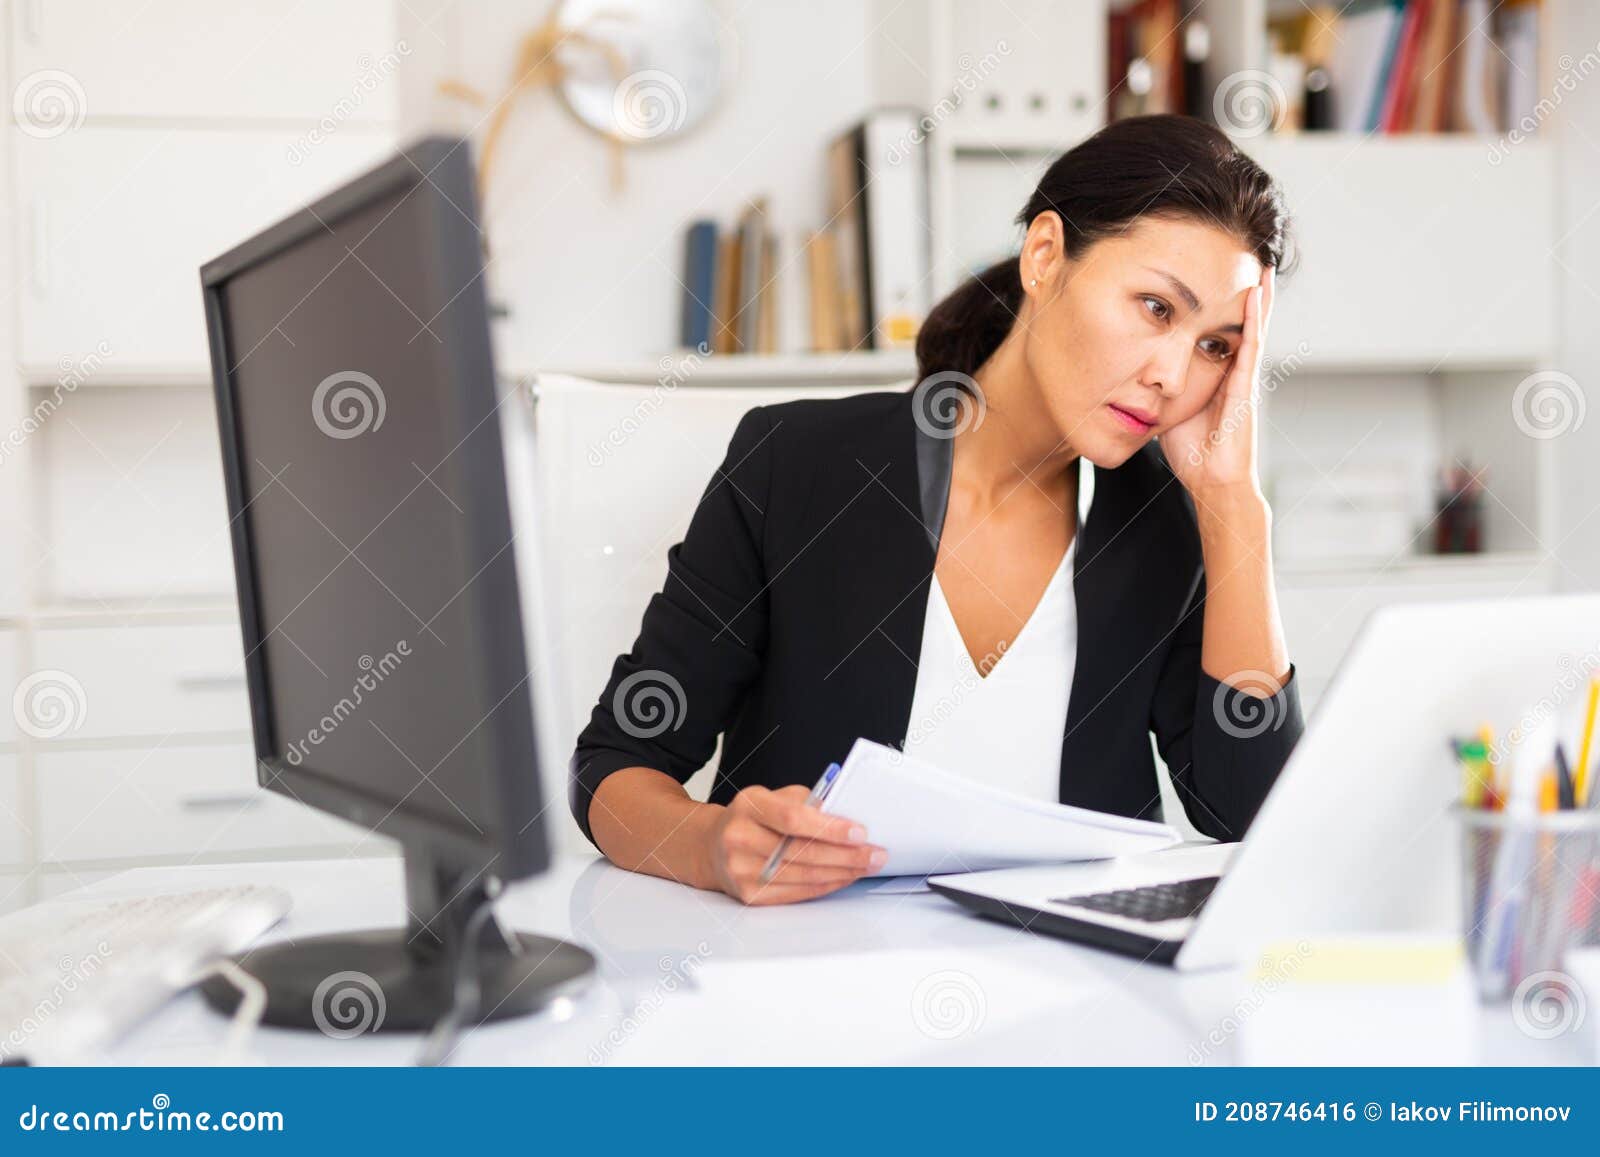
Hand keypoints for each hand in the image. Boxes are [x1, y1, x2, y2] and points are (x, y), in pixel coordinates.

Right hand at [703, 785, 885, 904]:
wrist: (714, 847)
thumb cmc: (753, 818)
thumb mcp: (774, 797)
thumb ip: (807, 803)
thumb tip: (848, 817)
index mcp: (749, 806)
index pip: (793, 818)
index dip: (830, 827)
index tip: (860, 832)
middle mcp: (740, 838)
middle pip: (803, 852)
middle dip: (847, 855)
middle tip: (876, 853)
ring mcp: (742, 870)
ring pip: (804, 875)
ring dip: (843, 872)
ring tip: (867, 865)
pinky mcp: (749, 895)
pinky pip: (797, 893)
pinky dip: (826, 885)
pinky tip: (844, 877)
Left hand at [1160, 264, 1274, 496]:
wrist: (1212, 481)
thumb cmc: (1192, 453)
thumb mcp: (1171, 411)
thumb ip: (1163, 391)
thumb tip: (1138, 379)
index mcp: (1219, 378)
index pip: (1222, 335)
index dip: (1222, 309)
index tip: (1217, 280)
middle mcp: (1235, 374)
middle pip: (1242, 326)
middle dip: (1247, 296)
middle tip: (1249, 262)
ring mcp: (1244, 379)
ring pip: (1253, 330)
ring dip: (1258, 299)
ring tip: (1262, 267)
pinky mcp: (1246, 387)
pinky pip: (1251, 346)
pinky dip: (1254, 319)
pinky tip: (1256, 295)